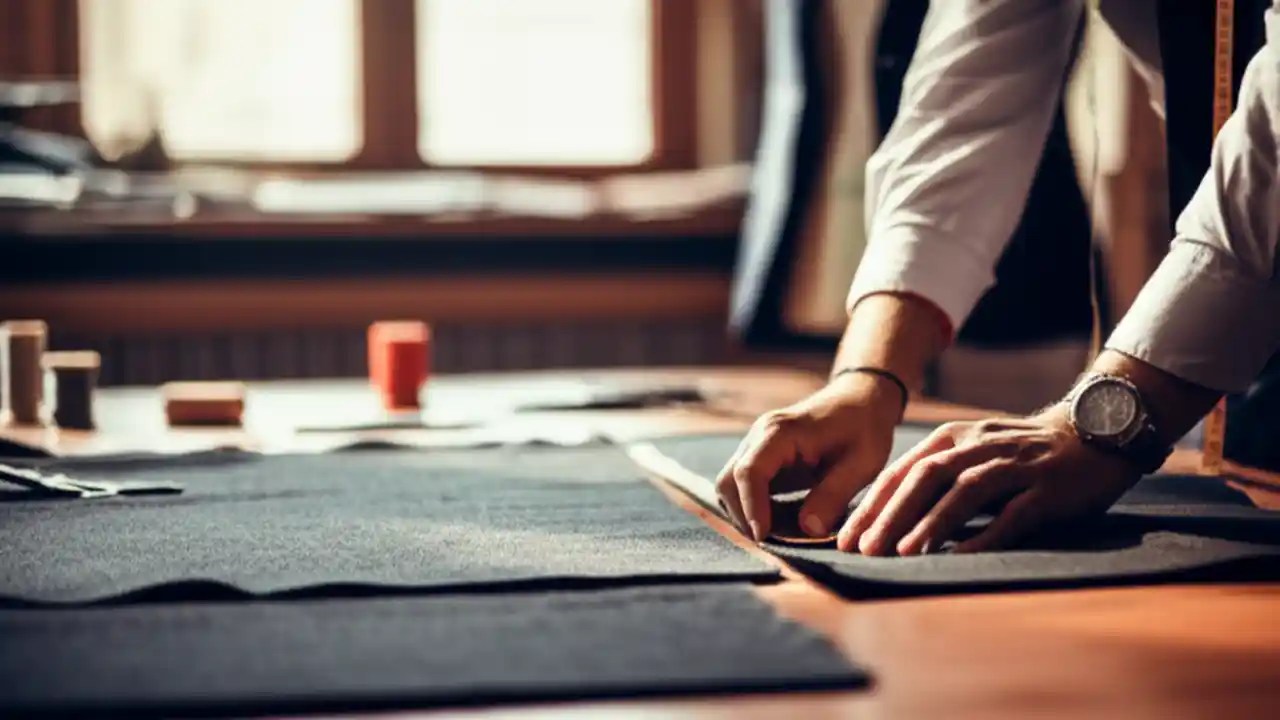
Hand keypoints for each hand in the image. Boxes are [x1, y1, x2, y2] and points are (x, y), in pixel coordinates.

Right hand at [716, 372, 902, 540]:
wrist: (860, 399)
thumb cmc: (863, 428)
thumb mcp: (861, 464)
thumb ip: (833, 496)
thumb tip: (808, 530)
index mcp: (780, 433)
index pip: (749, 473)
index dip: (752, 508)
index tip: (765, 536)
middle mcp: (759, 435)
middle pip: (729, 481)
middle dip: (744, 516)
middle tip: (775, 542)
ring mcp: (756, 444)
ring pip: (730, 485)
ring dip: (746, 512)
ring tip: (781, 533)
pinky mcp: (760, 455)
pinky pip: (744, 484)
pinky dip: (754, 505)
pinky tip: (782, 519)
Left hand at [837, 407, 1141, 555]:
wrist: (1093, 433)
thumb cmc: (1021, 453)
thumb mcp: (972, 451)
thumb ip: (935, 475)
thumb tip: (884, 514)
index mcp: (954, 437)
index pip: (902, 470)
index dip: (871, 504)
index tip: (845, 537)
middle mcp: (979, 446)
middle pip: (925, 477)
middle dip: (891, 514)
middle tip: (865, 549)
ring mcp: (1015, 464)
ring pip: (964, 491)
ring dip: (931, 523)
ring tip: (903, 552)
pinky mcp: (1047, 487)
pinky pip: (1012, 514)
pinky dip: (985, 535)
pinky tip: (961, 557)